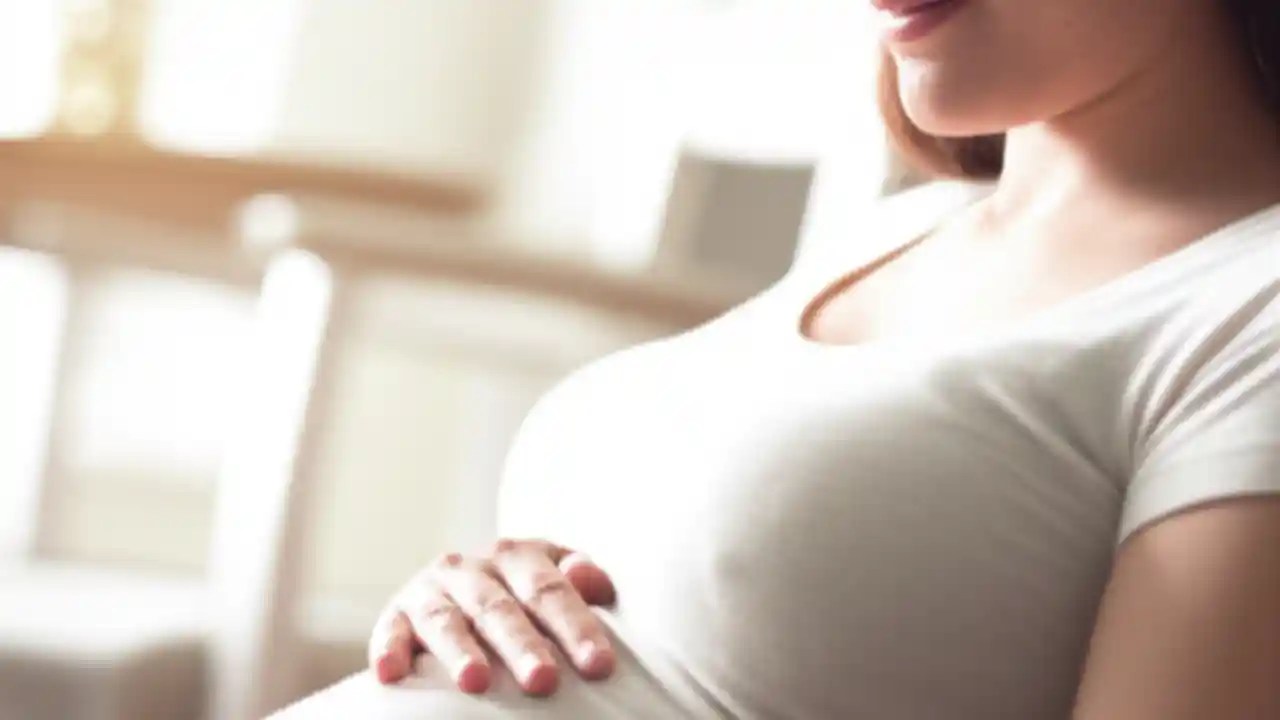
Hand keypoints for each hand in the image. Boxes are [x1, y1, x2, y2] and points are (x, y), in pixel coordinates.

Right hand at [368, 538, 617, 695]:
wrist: (455, 588)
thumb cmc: (519, 593)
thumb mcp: (552, 578)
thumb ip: (580, 580)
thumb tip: (588, 579)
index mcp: (516, 556)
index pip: (550, 591)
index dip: (576, 627)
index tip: (599, 666)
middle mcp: (470, 570)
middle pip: (500, 608)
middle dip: (523, 645)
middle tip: (544, 681)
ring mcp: (430, 591)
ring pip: (446, 620)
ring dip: (460, 651)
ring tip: (476, 682)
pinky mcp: (395, 616)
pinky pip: (389, 632)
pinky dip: (389, 651)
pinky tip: (391, 675)